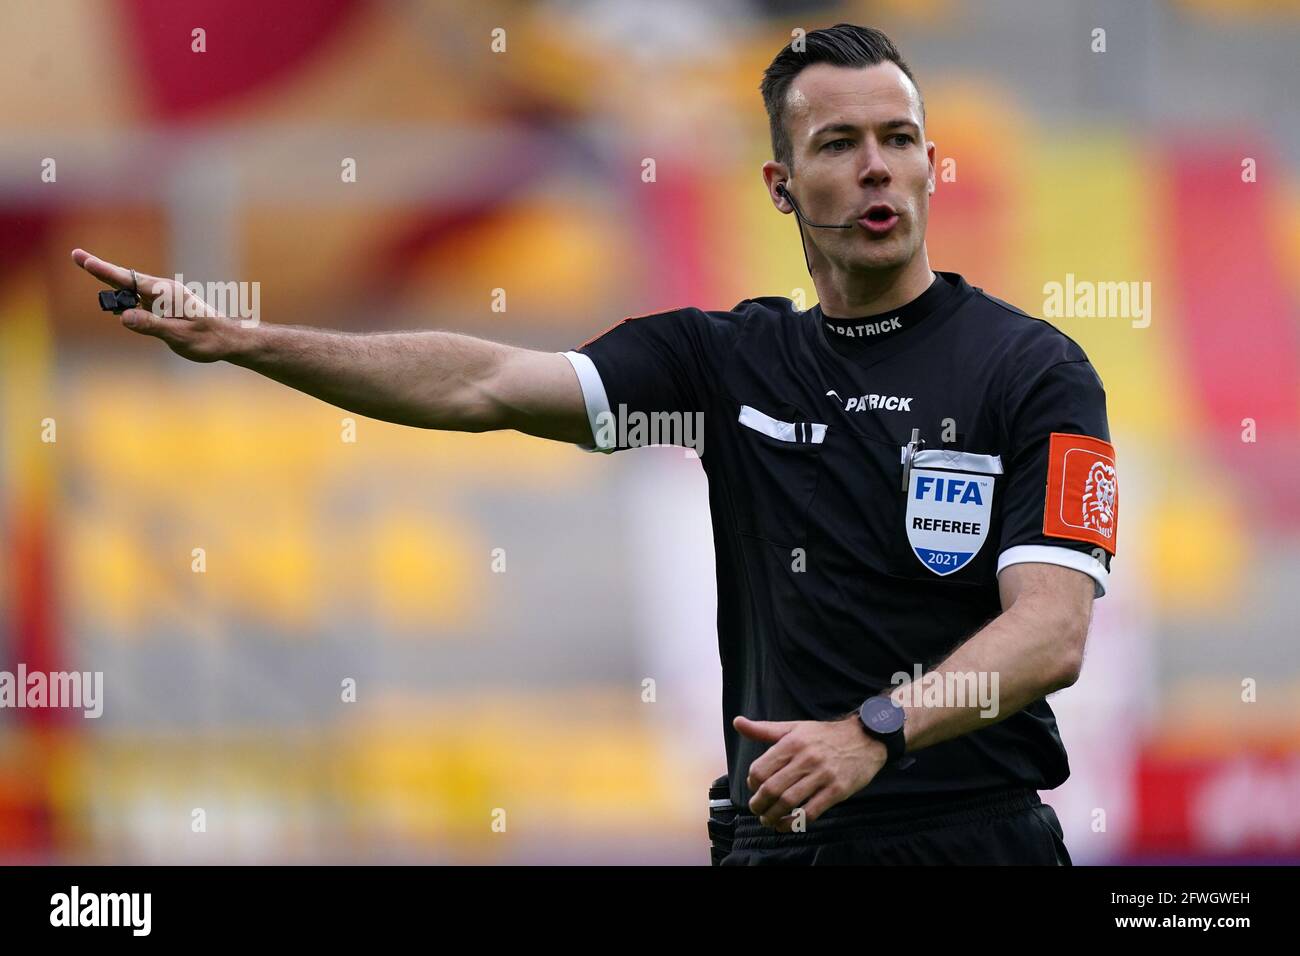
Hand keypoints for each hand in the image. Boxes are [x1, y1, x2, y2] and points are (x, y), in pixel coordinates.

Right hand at [71, 248, 237, 362]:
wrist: (230, 339)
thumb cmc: (208, 339)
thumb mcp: (179, 336)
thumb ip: (152, 325)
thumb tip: (124, 317)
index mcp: (166, 294)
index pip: (128, 281)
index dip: (103, 270)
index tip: (82, 258)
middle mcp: (163, 292)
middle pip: (125, 281)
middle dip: (102, 270)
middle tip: (76, 255)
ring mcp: (163, 299)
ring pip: (131, 293)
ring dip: (114, 290)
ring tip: (98, 279)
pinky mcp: (164, 308)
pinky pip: (140, 302)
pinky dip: (127, 303)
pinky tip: (125, 311)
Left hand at [734, 714, 886, 831]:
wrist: (865, 738)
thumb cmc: (824, 735)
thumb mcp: (794, 728)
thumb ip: (764, 730)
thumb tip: (737, 722)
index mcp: (792, 742)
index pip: (760, 768)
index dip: (752, 782)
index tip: (754, 788)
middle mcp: (806, 758)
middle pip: (772, 788)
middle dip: (759, 804)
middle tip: (756, 809)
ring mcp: (822, 775)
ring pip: (789, 802)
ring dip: (773, 816)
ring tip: (768, 820)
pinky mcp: (837, 790)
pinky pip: (811, 812)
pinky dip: (794, 822)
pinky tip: (787, 824)